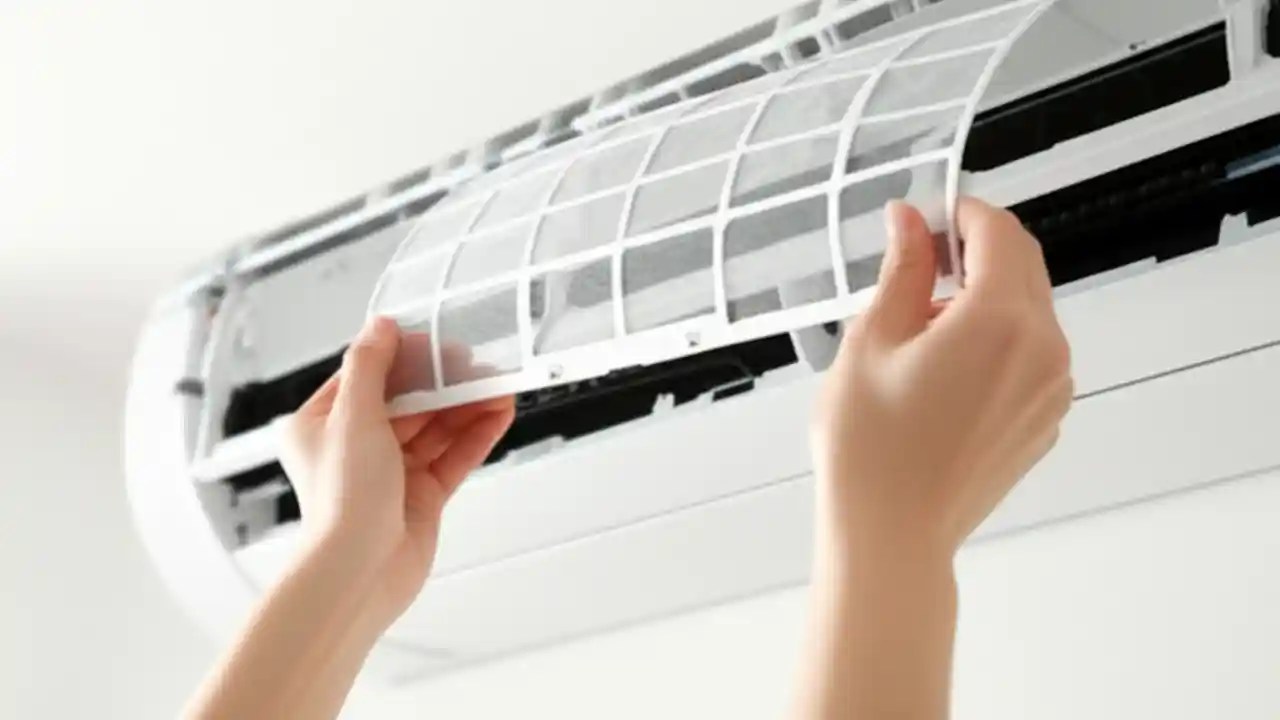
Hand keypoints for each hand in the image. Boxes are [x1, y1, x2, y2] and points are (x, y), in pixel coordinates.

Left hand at [280, 316, 514, 628]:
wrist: (360, 572)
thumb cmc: (342, 501)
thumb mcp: (352, 416)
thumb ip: (370, 367)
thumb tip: (380, 326)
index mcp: (321, 424)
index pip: (367, 377)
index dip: (404, 357)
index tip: (436, 342)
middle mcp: (354, 446)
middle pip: (407, 401)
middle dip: (444, 382)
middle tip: (476, 364)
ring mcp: (390, 472)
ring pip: (435, 428)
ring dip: (466, 406)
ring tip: (499, 385)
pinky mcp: (421, 496)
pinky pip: (453, 456)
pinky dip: (476, 435)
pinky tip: (498, 413)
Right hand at [812, 197, 1071, 565]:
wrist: (891, 536)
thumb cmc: (869, 447)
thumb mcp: (872, 340)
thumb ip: (902, 269)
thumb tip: (910, 219)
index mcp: (1001, 320)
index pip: (999, 233)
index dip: (962, 214)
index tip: (927, 219)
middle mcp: (1044, 349)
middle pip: (1023, 267)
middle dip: (975, 253)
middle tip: (917, 267)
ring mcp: (1053, 389)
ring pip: (1029, 311)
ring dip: (984, 299)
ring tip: (920, 335)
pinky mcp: (1046, 420)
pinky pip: (1031, 356)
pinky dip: (996, 342)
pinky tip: (942, 372)